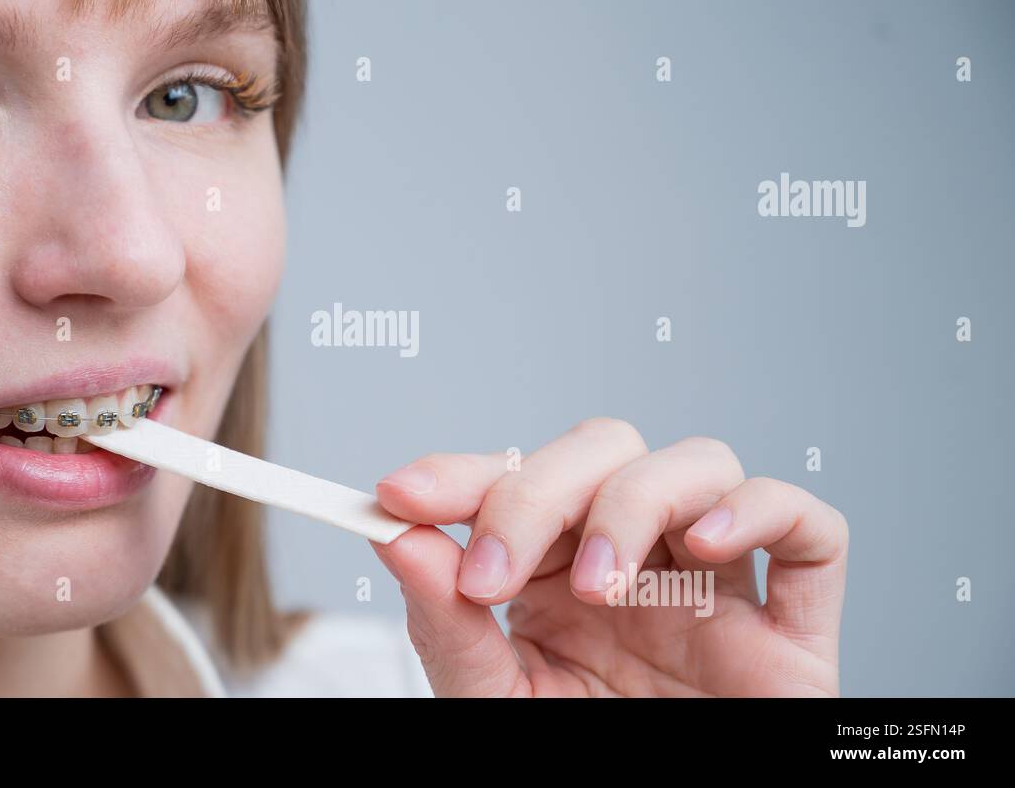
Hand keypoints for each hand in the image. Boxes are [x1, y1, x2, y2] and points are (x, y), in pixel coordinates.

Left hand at [372, 418, 847, 696]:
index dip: (459, 474)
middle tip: (492, 571)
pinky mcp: (791, 625)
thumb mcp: (496, 701)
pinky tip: (705, 546)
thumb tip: (398, 539)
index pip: (515, 481)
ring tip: (598, 585)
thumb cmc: (581, 761)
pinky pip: (809, 526)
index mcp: (558, 574)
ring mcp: (715, 585)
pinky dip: (761, 512)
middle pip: (603, 451)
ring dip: (637, 500)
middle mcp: (638, 562)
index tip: (399, 495)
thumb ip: (448, 626)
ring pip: (700, 463)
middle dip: (537, 491)